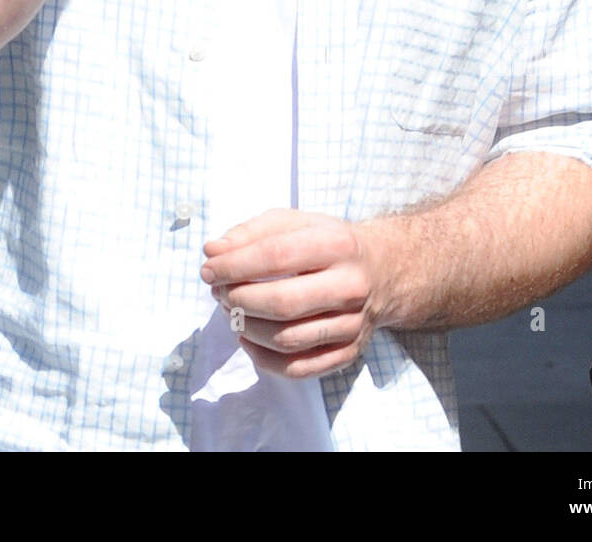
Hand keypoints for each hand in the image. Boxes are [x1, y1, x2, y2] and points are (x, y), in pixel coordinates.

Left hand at [200, 208, 395, 378]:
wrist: (382, 270)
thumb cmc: (328, 242)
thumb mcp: (294, 222)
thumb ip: (251, 232)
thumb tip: (213, 251)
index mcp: (337, 244)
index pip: (276, 257)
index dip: (234, 265)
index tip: (208, 269)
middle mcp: (351, 285)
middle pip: (282, 302)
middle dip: (238, 299)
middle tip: (218, 292)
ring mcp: (353, 324)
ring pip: (288, 339)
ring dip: (246, 328)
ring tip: (231, 311)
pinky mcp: (349, 353)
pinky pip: (298, 368)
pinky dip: (263, 359)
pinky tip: (248, 338)